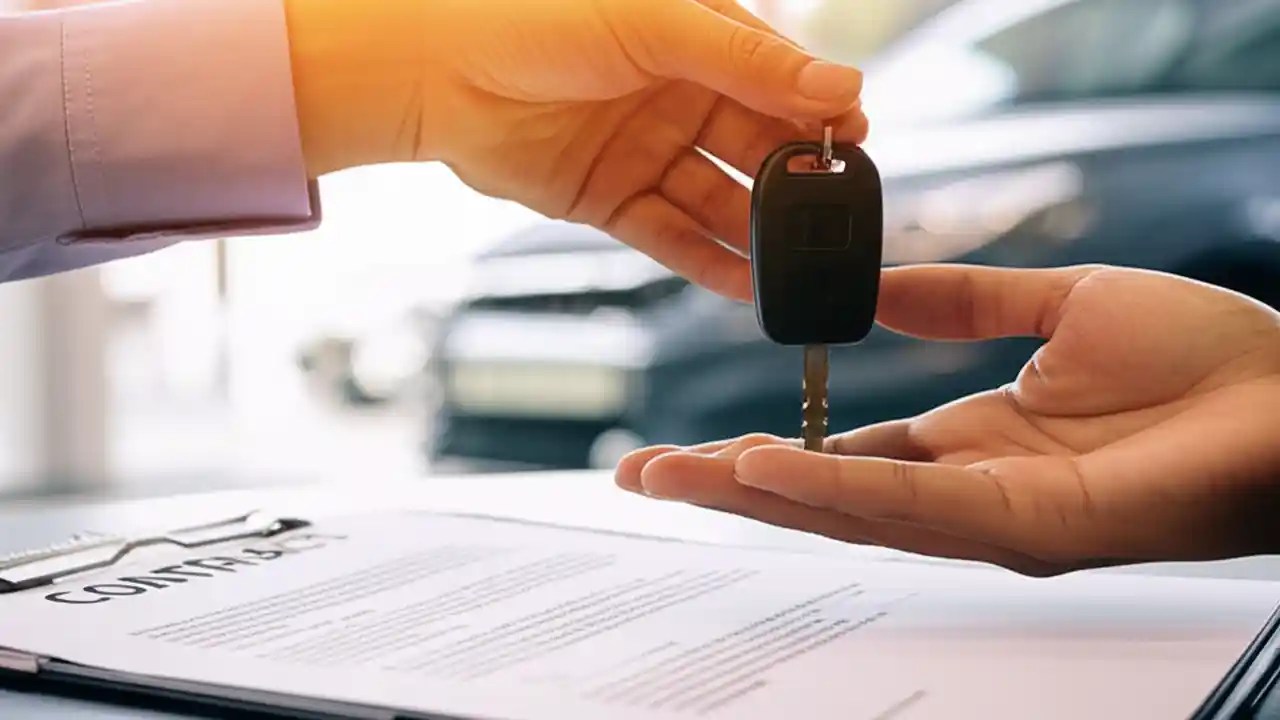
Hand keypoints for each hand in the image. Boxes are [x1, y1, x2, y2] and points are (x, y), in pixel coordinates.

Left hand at [285, 0, 867, 301]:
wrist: (432, 68)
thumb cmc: (533, 15)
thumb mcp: (655, 23)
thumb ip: (747, 61)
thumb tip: (840, 86)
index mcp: (700, 39)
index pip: (782, 81)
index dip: (822, 115)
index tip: (858, 144)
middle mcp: (680, 96)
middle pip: (758, 148)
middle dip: (797, 185)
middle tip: (834, 220)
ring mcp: (647, 151)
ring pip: (720, 201)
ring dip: (759, 234)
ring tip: (799, 268)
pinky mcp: (612, 199)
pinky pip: (672, 236)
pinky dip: (708, 263)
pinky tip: (747, 285)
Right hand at [617, 265, 1279, 575]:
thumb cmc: (1207, 364)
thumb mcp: (1060, 306)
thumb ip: (964, 300)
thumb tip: (882, 292)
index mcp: (974, 444)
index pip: (844, 457)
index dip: (767, 455)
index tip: (699, 447)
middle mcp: (969, 493)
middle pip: (823, 499)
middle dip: (728, 490)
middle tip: (641, 477)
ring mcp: (991, 518)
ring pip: (847, 513)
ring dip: (755, 495)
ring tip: (675, 476)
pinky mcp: (1023, 524)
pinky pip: (909, 506)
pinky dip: (830, 491)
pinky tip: (767, 470)